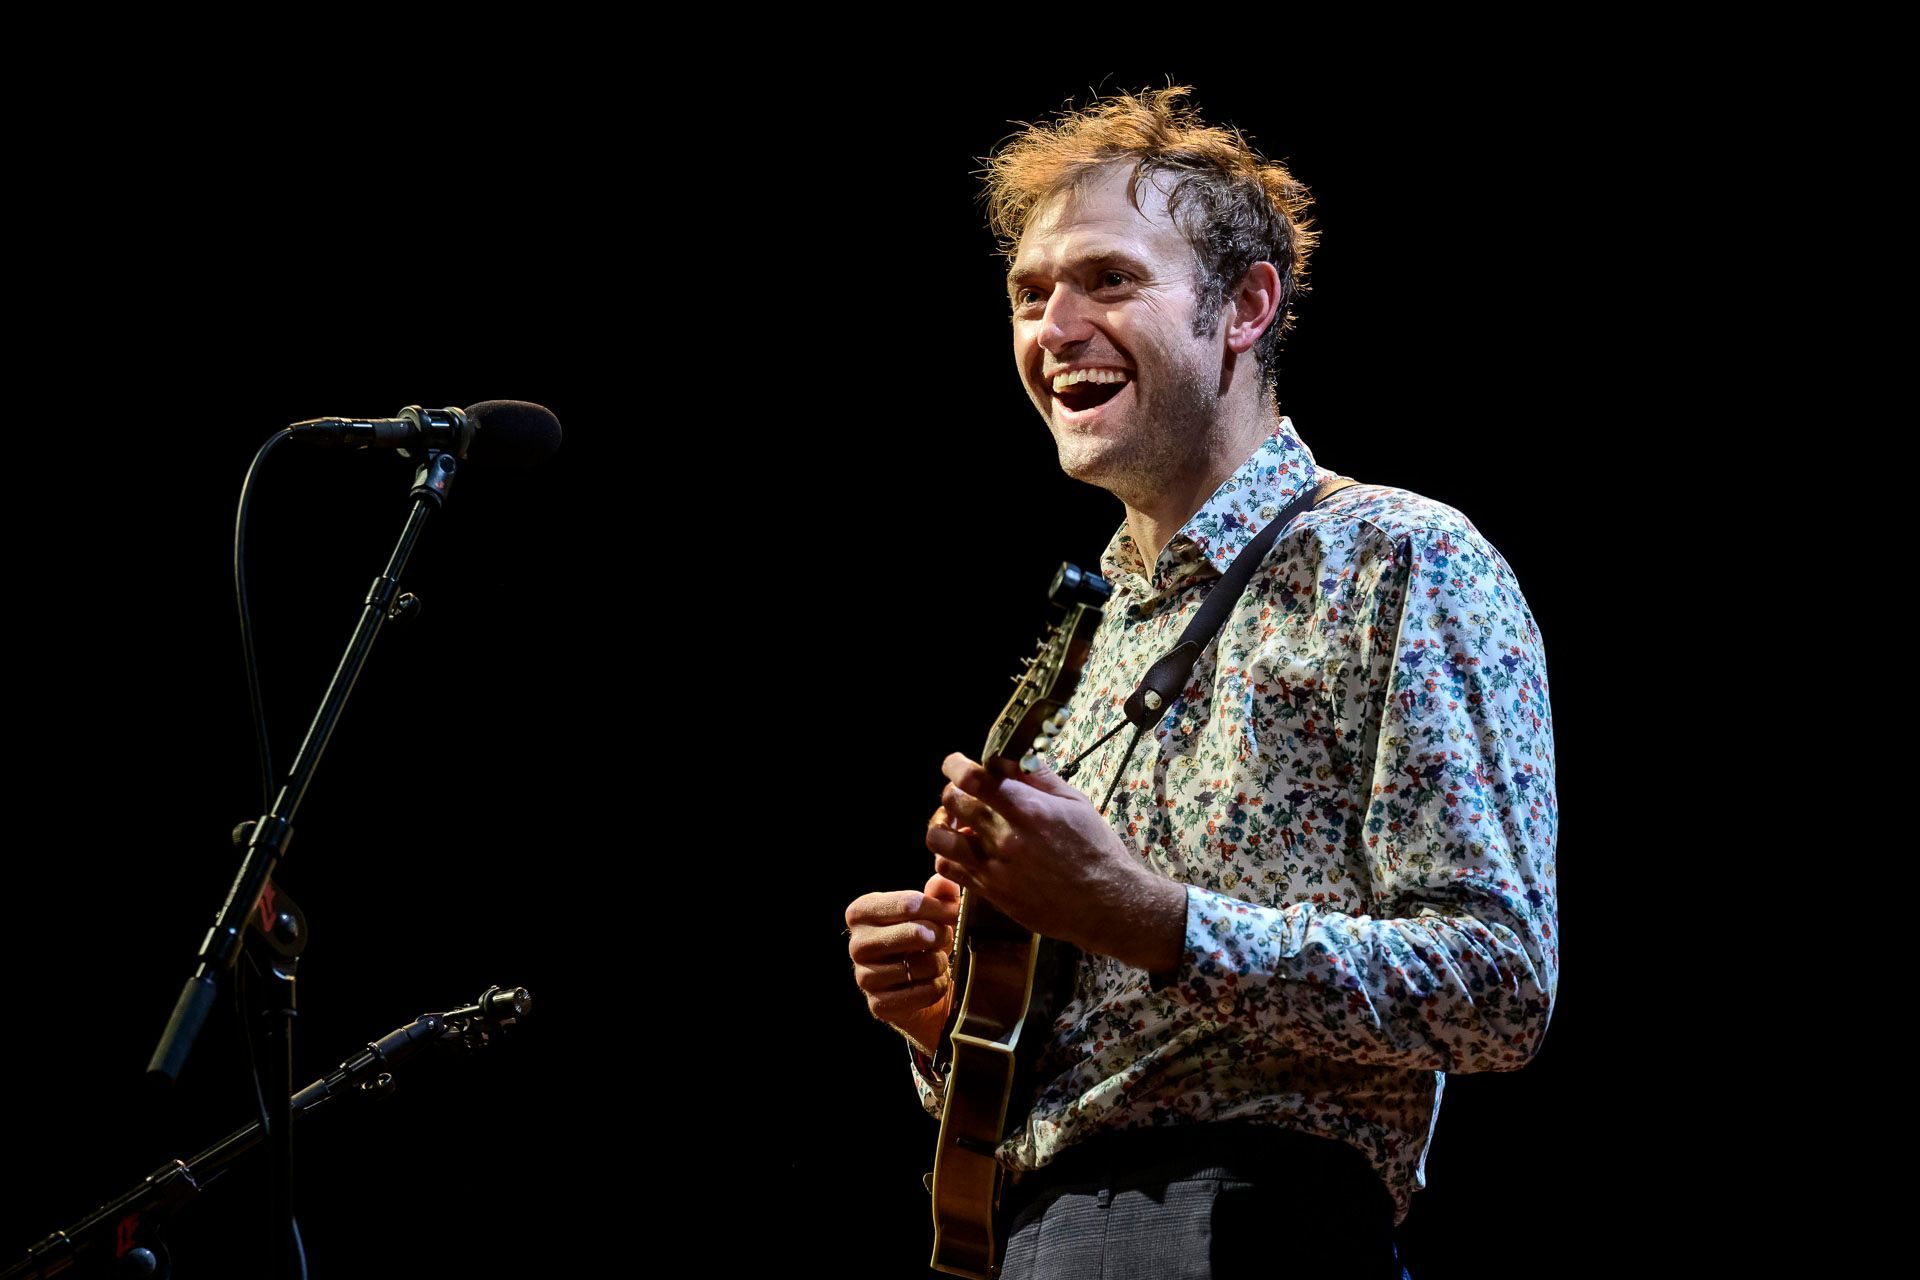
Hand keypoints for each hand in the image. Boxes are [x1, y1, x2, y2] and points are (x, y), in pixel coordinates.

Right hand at [845, 873, 961, 1054]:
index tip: (954, 912)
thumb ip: (939, 892)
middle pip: (914, 933)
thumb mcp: (930, 911)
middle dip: (940, 934)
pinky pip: (923, 992)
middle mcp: (857, 944)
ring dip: (940, 962)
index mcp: (861, 912)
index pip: (909, 903)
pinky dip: (937, 987)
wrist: (914, 984)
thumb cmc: (921, 939)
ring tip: (937, 960)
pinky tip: (933, 981)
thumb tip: (945, 881)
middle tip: (944, 937)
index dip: (939, 907)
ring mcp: (865, 977)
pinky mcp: (879, 1005)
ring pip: (922, 965)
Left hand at [925, 753, 1184, 972]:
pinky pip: (948, 870)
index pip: (972, 778)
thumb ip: (1037, 778)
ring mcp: (994, 868)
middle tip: (965, 794)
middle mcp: (1005, 837)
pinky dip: (948, 856)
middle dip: (954, 791)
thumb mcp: (1075, 803)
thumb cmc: (1097, 850)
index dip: (955, 765)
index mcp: (1028, 809)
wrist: (1107, 904)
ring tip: (958, 824)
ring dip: (943, 824)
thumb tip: (1007, 760)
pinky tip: (964, 852)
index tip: (955, 764)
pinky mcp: (991, 893)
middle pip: (952, 802)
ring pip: (939, 837)